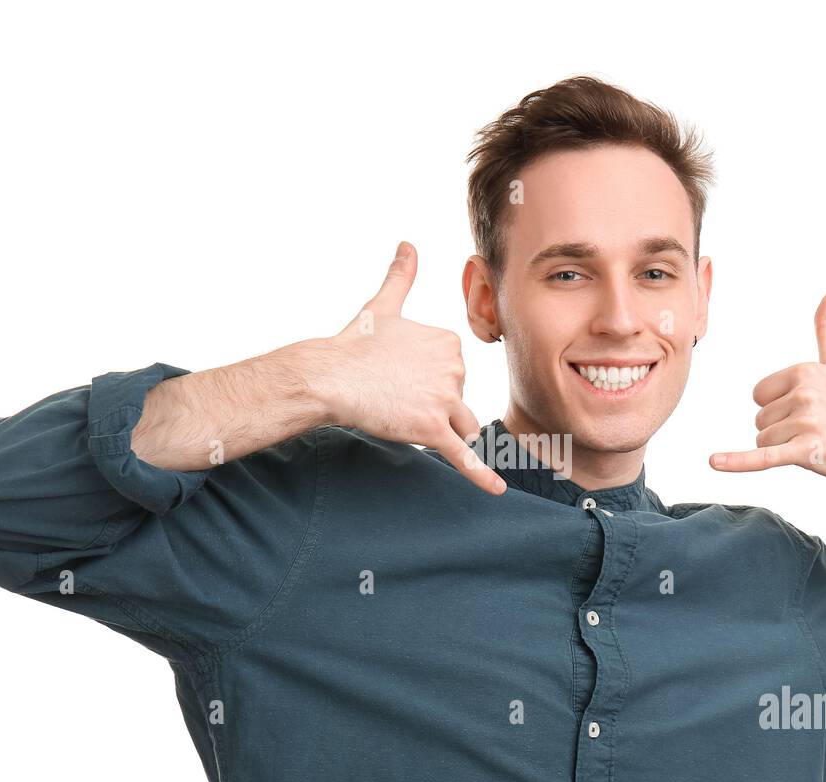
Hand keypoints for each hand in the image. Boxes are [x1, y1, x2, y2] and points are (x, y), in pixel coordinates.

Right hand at [324, 242, 505, 494]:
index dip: (427, 384)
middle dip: (433, 409)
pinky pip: (464, 457)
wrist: (327, 376)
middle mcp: (455, 369)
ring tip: (408, 422)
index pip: (453, 376)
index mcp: (449, 343)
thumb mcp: (382, 306)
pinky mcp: (432, 429)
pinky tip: (497, 492)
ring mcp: (445, 401)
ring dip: (441, 431)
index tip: (400, 378)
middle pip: (458, 403)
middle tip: (393, 398)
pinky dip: (483, 476)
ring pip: (460, 427)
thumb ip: (402, 277)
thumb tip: (408, 244)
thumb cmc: (352, 345)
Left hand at [709, 293, 825, 483]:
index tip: (807, 410)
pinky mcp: (807, 451)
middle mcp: (804, 393)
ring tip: (818, 442)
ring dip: (785, 447)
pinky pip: (763, 456)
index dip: (778, 407)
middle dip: (783, 429)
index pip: (759, 395)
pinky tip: (715, 462)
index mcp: (804, 371)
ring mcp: (806, 422)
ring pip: (763, 440)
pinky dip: (738, 462)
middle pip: (761, 419)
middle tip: (817, 429)